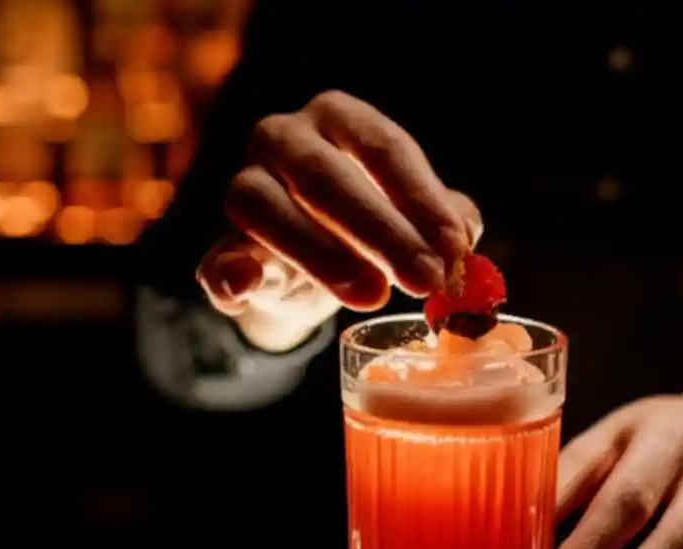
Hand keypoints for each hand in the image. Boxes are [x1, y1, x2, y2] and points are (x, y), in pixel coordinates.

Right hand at [196, 90, 481, 350]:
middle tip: (424, 280)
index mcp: (338, 117)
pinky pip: (217, 260)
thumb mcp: (412, 217)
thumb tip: (465, 244)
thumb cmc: (372, 228)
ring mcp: (243, 186)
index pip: (382, 147)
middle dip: (383, 233)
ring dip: (322, 256)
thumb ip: (443, 224)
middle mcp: (283, 137)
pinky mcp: (222, 247)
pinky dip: (229, 272)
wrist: (313, 271)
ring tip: (372, 296)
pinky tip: (244, 286)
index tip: (454, 247)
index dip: (422, 199)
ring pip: (268, 210)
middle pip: (327, 177)